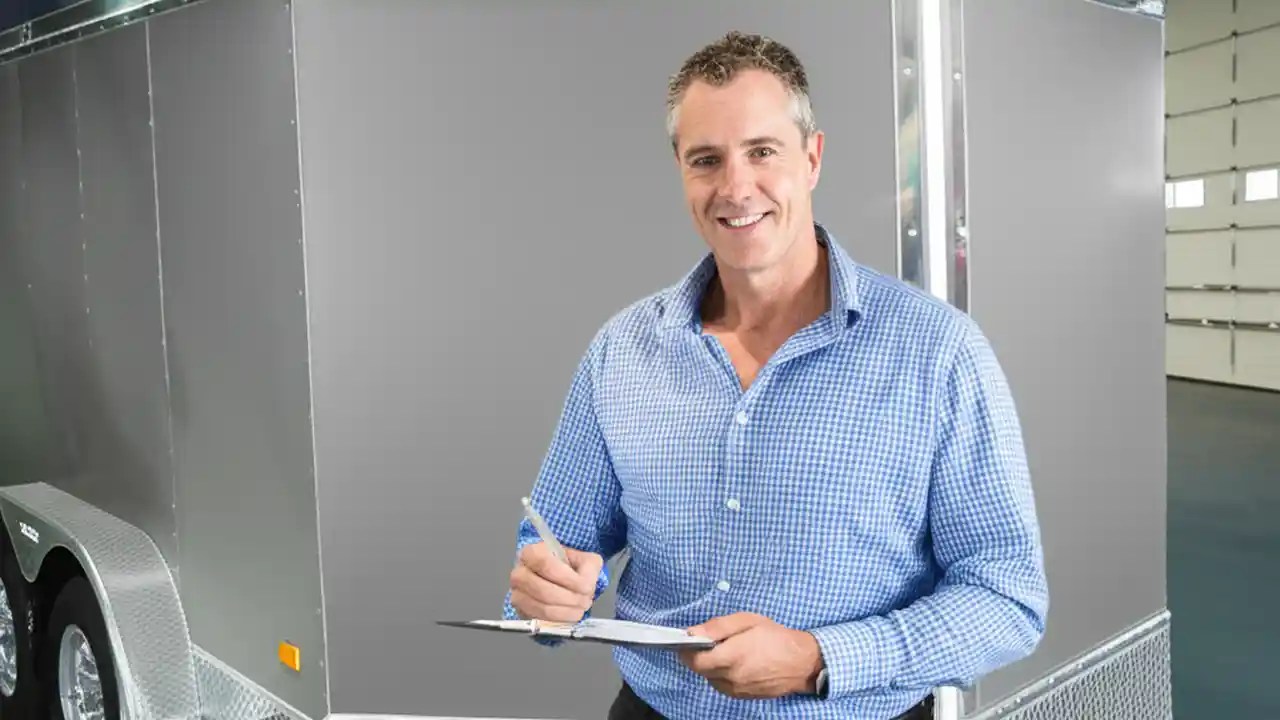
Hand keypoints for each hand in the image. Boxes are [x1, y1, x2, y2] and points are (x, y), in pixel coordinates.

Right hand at [508, 542, 602, 622]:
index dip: (567, 578)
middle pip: (544, 590)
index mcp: (531, 553)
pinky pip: (541, 620)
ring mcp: (517, 593)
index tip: (586, 587)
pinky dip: (559, 620)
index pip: (544, 564)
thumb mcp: (585, 559)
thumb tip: (587, 584)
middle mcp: (519, 573)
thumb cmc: (569, 567)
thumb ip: (589, 568)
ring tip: (580, 608)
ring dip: (566, 611)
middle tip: (585, 601)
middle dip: (570, 599)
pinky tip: (571, 614)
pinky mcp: (521, 611)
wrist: (558, 578)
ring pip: (543, 608)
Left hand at [678, 613, 823, 699]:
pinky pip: (723, 686)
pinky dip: (722, 675)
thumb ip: (717, 627)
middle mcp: (732, 677)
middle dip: (699, 657)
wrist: (801, 662)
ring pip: (711, 679)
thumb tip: (692, 632)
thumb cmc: (775, 637)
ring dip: (711, 667)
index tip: (687, 642)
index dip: (686, 651)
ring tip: (726, 652)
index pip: (695, 661)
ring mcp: (738, 689)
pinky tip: (734, 664)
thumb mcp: (747, 620)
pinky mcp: (743, 696)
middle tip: (709, 643)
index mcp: (732, 656)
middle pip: (701, 670)